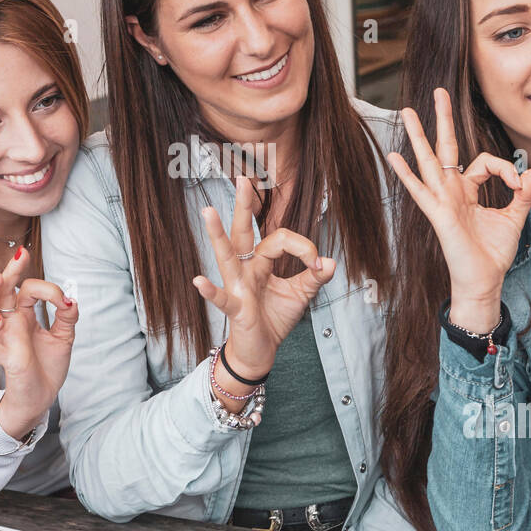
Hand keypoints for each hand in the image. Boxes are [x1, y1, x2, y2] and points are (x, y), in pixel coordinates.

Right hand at [0, 248, 78, 440]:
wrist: (42, 396)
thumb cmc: (48, 366)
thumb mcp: (64, 337)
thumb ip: (67, 318)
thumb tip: (71, 299)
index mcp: (24, 314)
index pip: (28, 290)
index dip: (47, 290)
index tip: (64, 301)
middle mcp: (10, 322)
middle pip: (2, 292)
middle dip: (10, 272)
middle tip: (21, 254)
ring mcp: (3, 338)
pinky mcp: (2, 358)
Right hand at [192, 175, 335, 386]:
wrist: (260, 352)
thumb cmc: (274, 319)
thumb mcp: (299, 295)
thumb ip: (314, 278)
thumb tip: (331, 262)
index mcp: (261, 263)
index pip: (280, 240)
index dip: (303, 247)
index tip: (318, 264)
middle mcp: (246, 270)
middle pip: (243, 233)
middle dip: (243, 206)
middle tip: (242, 179)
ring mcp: (237, 287)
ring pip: (227, 257)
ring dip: (217, 235)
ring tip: (208, 212)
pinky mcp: (236, 309)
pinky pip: (222, 298)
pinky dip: (210, 290)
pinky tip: (198, 281)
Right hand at [386, 87, 530, 327]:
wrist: (484, 281)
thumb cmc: (493, 253)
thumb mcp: (514, 219)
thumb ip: (522, 195)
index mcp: (467, 191)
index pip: (484, 163)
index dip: (506, 169)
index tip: (520, 184)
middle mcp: (451, 192)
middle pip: (445, 148)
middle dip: (442, 120)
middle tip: (438, 93)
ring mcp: (442, 202)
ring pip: (428, 162)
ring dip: (419, 136)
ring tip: (408, 112)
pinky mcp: (439, 216)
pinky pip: (421, 192)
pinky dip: (407, 175)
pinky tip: (394, 158)